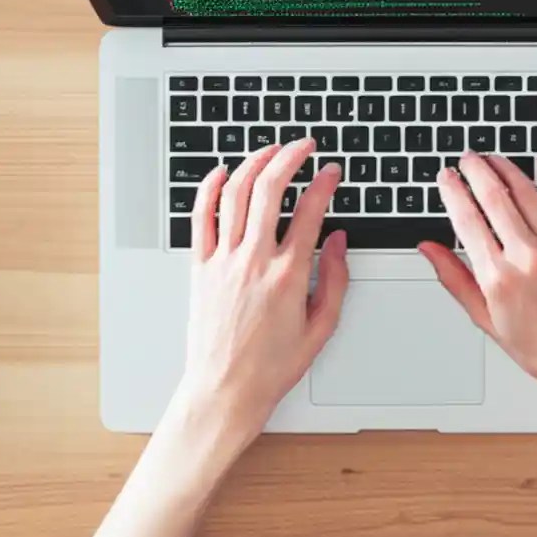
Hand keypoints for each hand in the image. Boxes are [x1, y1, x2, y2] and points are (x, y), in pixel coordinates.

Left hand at [177, 139, 348, 434]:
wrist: (225, 390)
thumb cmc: (272, 366)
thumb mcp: (322, 326)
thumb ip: (335, 279)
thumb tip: (336, 241)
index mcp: (288, 276)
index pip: (310, 212)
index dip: (324, 184)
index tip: (331, 172)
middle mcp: (253, 262)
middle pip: (269, 190)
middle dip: (289, 158)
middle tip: (303, 146)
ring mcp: (222, 262)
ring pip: (234, 195)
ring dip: (253, 164)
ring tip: (269, 151)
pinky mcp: (200, 268)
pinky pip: (200, 217)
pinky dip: (208, 188)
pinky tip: (220, 173)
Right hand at [420, 152, 536, 391]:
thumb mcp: (485, 319)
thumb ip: (455, 278)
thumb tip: (429, 248)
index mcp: (498, 277)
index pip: (467, 219)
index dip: (452, 192)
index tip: (445, 177)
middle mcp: (527, 257)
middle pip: (494, 197)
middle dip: (475, 171)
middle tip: (467, 158)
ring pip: (528, 193)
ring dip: (507, 169)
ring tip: (494, 158)